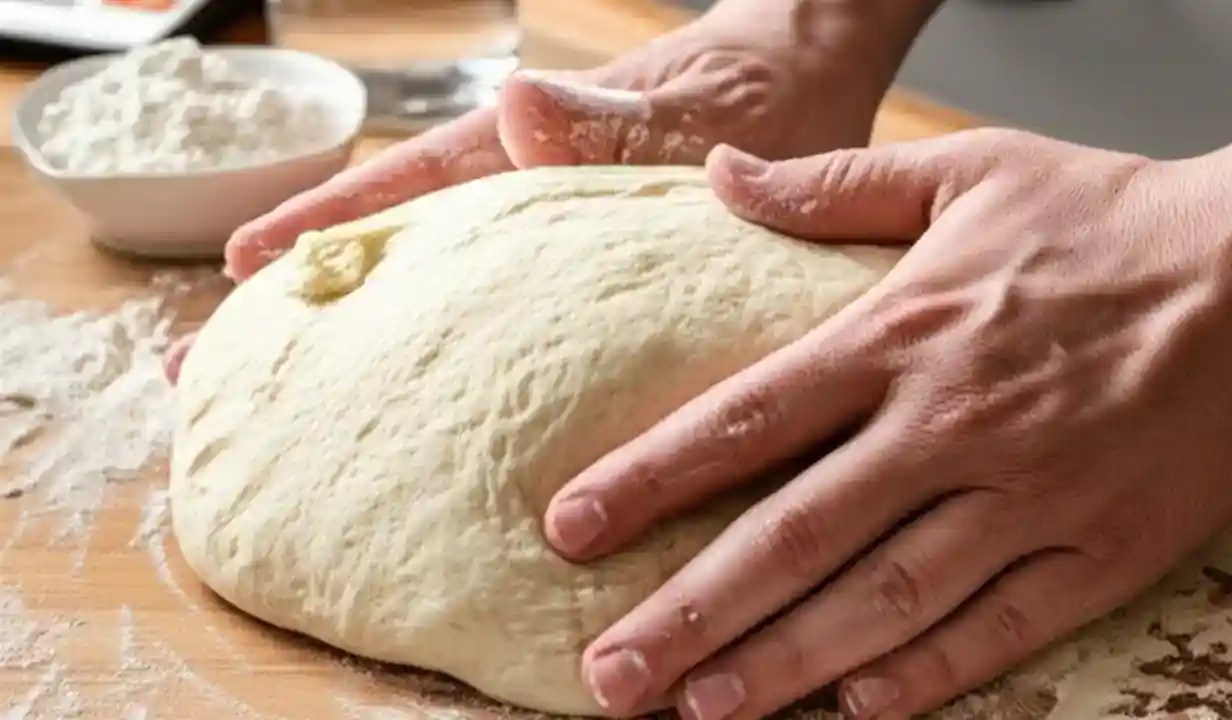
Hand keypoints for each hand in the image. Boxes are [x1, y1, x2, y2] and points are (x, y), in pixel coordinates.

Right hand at [164, 0, 913, 381]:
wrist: (803, 90)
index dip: (325, 228)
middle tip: (213, 365)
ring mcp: (551, 241)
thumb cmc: (751, 92)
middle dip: (309, 299)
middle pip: (395, 246)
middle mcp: (523, 196)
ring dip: (368, 335)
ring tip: (293, 396)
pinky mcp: (593, 277)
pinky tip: (428, 403)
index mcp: (530, 156)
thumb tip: (514, 109)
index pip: (408, 189)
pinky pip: (510, 315)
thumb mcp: (690, 107)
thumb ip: (607, 121)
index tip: (241, 269)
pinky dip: (455, 350)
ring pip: (440, 286)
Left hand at [543, 122, 1231, 718]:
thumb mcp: (966, 172)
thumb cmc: (1109, 216)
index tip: (571, 530)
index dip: (650, 478)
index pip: (748, 417)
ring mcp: (1032, 494)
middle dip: (691, 610)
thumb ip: (833, 184)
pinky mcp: (1106, 547)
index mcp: (905, 331)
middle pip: (795, 532)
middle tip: (607, 675)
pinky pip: (1004, 628)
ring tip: (700, 708)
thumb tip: (724, 175)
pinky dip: (928, 675)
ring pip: (886, 598)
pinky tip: (856, 709)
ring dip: (785, 662)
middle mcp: (954, 422)